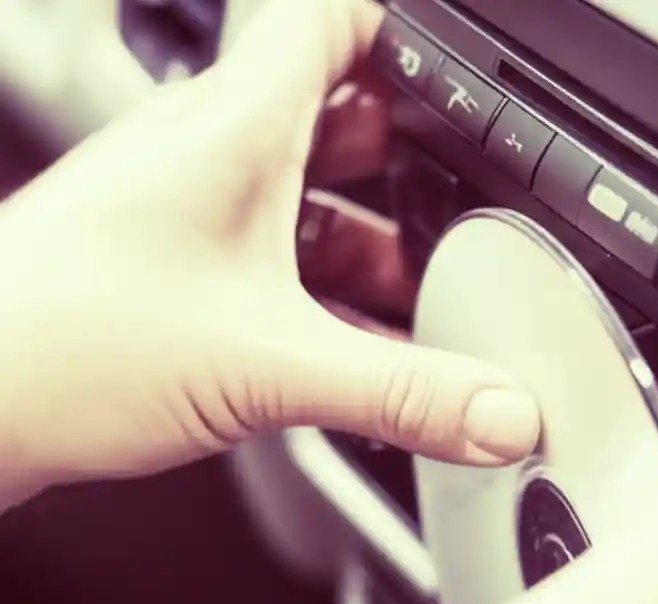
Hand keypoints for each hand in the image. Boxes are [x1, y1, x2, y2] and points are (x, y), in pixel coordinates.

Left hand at [0, 0, 538, 501]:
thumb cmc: (56, 344)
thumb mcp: (269, 368)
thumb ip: (402, 392)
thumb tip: (500, 410)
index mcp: (235, 131)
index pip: (333, 22)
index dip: (408, 36)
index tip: (471, 87)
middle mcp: (208, 153)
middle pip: (338, 115)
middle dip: (411, 161)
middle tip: (469, 208)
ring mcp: (183, 206)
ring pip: (304, 190)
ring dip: (368, 234)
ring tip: (424, 291)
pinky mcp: (167, 263)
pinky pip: (270, 252)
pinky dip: (322, 287)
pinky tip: (353, 347)